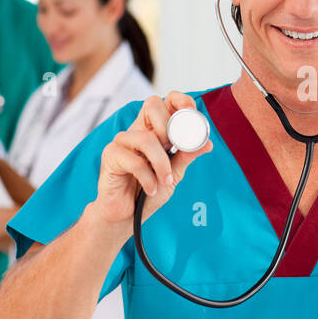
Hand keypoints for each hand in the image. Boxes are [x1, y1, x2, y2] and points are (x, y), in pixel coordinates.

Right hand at [95, 92, 212, 226]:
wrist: (128, 217)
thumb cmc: (150, 192)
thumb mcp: (175, 174)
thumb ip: (187, 156)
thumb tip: (207, 143)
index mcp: (153, 130)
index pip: (164, 101)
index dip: (179, 101)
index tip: (192, 113)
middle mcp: (137, 131)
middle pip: (151, 105)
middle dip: (170, 127)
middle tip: (175, 149)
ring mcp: (122, 142)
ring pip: (146, 138)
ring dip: (162, 163)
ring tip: (166, 180)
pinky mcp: (110, 157)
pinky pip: (134, 161)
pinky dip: (148, 178)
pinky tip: (151, 189)